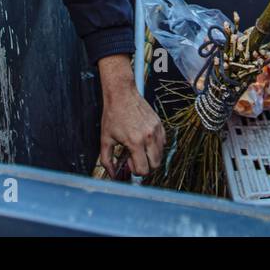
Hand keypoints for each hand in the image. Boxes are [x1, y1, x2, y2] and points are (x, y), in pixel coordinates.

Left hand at [97, 54, 164, 176]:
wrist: (122, 94)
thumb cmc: (113, 114)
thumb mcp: (105, 139)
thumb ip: (107, 160)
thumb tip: (112, 174)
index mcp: (135, 142)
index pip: (143, 169)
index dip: (135, 171)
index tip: (129, 163)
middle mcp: (148, 137)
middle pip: (155, 165)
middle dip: (145, 166)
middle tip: (134, 158)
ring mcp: (156, 130)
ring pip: (161, 155)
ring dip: (151, 157)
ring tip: (139, 149)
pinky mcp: (160, 124)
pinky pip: (163, 143)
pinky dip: (156, 146)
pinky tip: (145, 141)